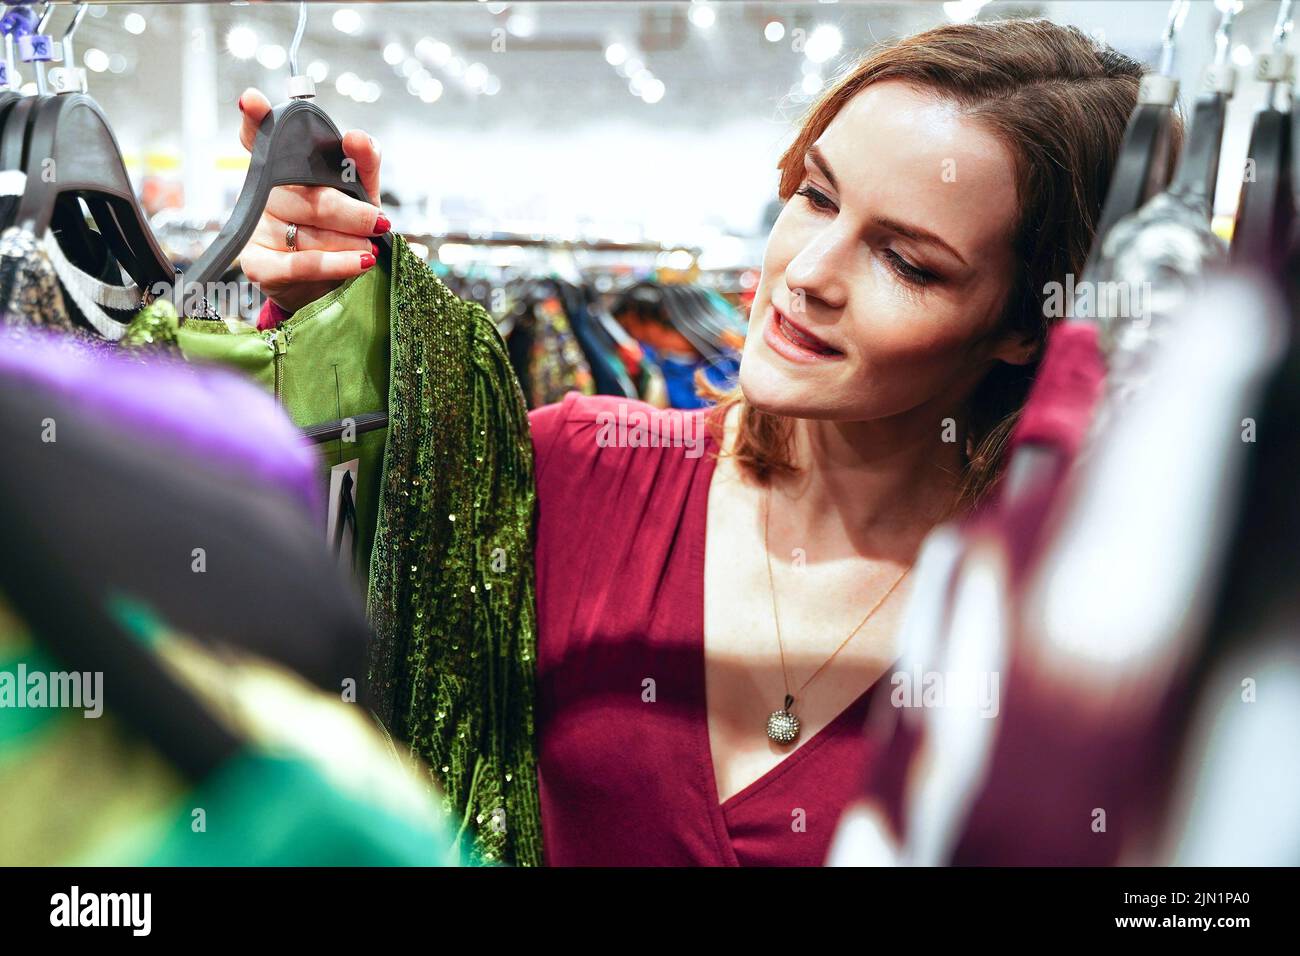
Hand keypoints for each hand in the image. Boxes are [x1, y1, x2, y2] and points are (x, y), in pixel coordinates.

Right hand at [234, 87, 389, 313]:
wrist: (330, 286)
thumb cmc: (343, 231)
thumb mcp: (360, 194)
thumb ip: (363, 163)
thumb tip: (356, 137)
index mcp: (283, 169)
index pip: (261, 139)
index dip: (256, 121)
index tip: (253, 101)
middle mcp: (263, 195)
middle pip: (308, 197)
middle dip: (351, 212)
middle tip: (379, 222)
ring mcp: (257, 229)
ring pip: (309, 231)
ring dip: (350, 242)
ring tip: (370, 249)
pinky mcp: (259, 265)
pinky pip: (300, 263)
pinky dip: (335, 264)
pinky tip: (360, 263)